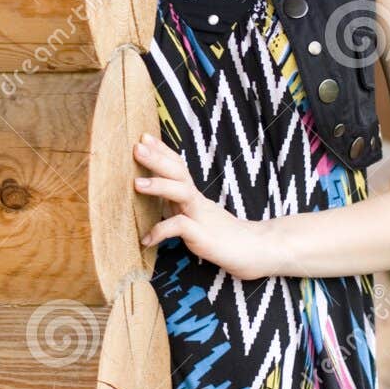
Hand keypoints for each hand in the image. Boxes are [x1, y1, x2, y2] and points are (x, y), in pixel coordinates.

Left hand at [133, 132, 273, 280]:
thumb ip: (177, 205)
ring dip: (159, 185)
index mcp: (194, 195)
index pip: (178, 167)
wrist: (253, 251)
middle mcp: (197, 201)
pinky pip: (180, 227)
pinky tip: (146, 239)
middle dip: (157, 159)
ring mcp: (201, 217)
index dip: (162, 151)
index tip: (144, 137)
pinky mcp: (203, 236)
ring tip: (137, 184)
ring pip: (181, 193)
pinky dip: (161, 231)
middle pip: (178, 173)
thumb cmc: (221, 235)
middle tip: (137, 147)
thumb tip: (155, 197)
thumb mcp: (195, 215)